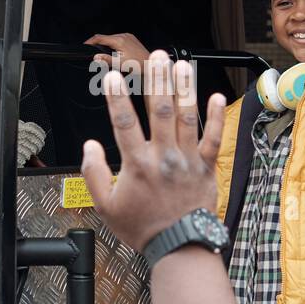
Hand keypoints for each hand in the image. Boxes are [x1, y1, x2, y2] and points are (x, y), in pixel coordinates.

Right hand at [81, 52, 224, 250]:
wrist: (179, 246)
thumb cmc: (143, 227)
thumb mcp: (106, 207)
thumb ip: (93, 174)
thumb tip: (89, 146)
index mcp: (137, 165)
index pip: (124, 124)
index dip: (116, 98)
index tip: (111, 77)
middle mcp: (163, 157)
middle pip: (159, 111)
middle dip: (157, 81)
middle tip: (155, 57)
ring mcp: (187, 160)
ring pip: (186, 118)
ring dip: (184, 89)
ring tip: (181, 65)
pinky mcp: (207, 167)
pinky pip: (213, 138)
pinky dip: (215, 117)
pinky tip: (215, 96)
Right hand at [85, 32, 148, 69]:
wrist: (150, 64)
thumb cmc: (138, 65)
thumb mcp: (120, 64)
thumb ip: (106, 60)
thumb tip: (95, 57)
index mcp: (119, 40)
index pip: (99, 38)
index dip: (90, 42)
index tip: (84, 45)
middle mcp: (123, 35)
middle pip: (105, 37)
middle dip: (97, 44)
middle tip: (93, 53)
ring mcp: (128, 36)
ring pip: (111, 38)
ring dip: (106, 44)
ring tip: (103, 54)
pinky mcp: (131, 38)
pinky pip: (118, 39)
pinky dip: (113, 44)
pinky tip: (114, 52)